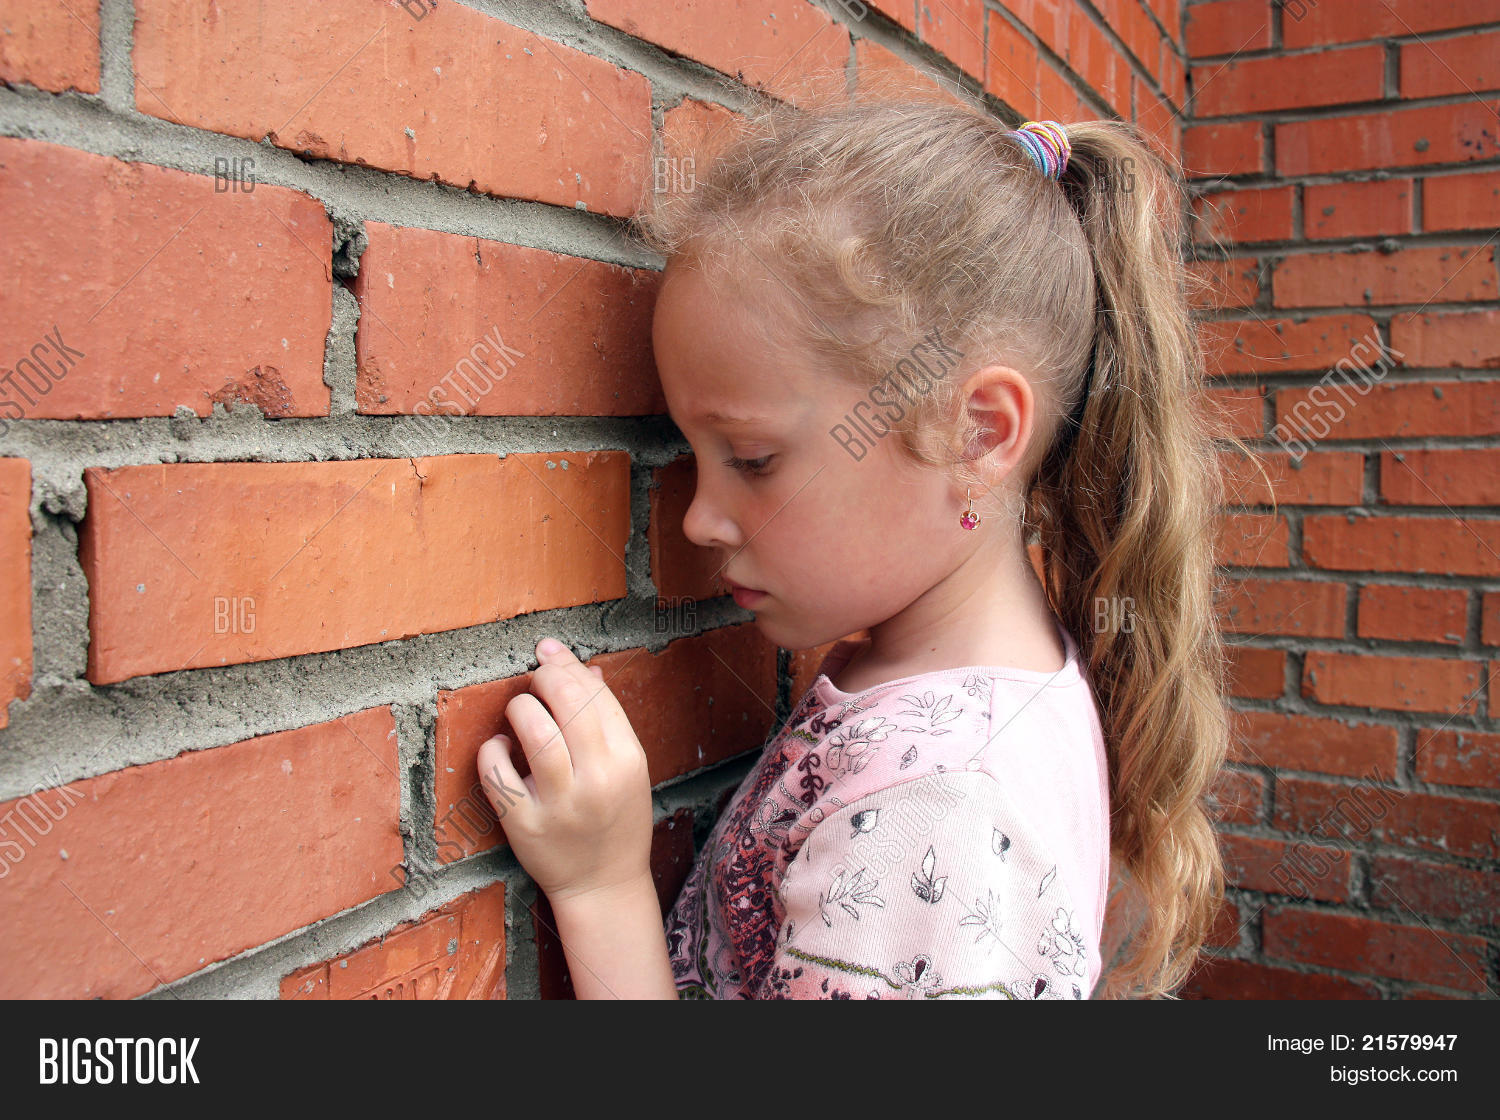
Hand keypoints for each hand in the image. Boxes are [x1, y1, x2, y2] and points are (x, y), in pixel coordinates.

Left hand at [477, 638, 653, 902]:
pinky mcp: (524, 825)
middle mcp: (596, 780)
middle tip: (535, 678)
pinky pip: (496, 773)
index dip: (568, 665)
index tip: (549, 652)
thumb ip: (608, 719)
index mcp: (627, 760)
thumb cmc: (615, 818)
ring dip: (520, 707)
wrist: (603, 885)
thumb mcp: (627, 768)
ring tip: (520, 709)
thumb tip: (585, 669)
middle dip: (544, 677)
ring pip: (533, 732)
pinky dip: (492, 749)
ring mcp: (559, 804)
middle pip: (567, 703)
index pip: (596, 695)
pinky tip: (500, 746)